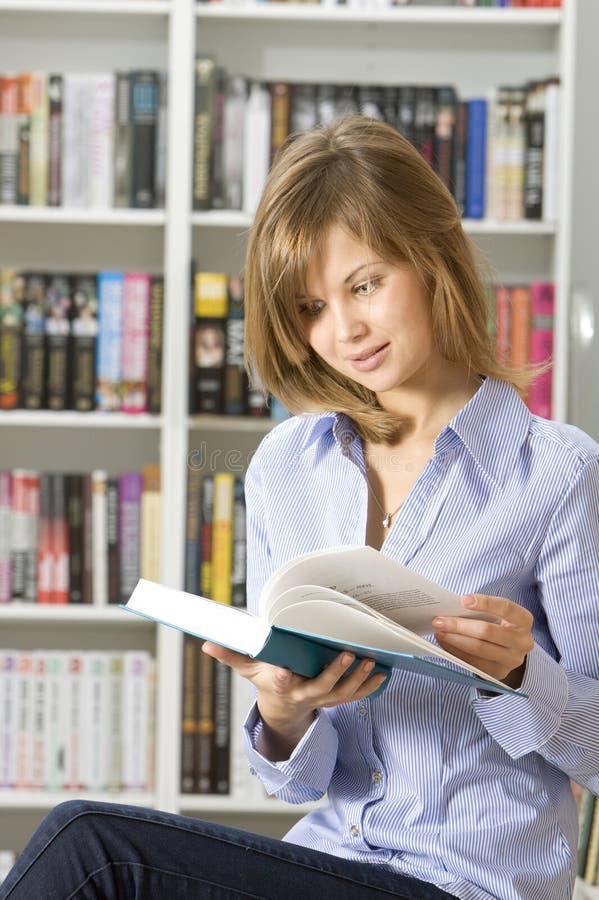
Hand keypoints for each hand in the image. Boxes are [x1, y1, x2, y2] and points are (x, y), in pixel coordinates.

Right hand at [202, 642, 385, 758]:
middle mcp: (303, 695)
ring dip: (358, 680)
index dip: (281, 678)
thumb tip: (206, 643)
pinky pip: (355, 696)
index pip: (280, 682)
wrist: (283, 708)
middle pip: (321, 688)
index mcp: (281, 685)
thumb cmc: (267, 679)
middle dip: (335, 673)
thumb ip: (231, 656)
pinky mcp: (335, 700)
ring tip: (370, 661)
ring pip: (343, 694)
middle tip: (348, 654)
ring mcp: (322, 700)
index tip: (283, 671)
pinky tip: (382, 674)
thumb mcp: (249, 668)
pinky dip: (369, 687)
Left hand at [432, 594, 534, 688]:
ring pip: (478, 649)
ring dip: (454, 639)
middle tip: (438, 620)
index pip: (506, 608)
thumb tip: (452, 608)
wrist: (510, 650)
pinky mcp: (499, 672)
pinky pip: (474, 662)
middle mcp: (522, 641)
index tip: (462, 600)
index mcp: (524, 620)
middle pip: (487, 631)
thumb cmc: (499, 624)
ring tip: (439, 631)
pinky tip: (445, 643)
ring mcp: (512, 659)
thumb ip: (482, 610)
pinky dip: (456, 651)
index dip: (485, 603)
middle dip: (459, 625)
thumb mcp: (498, 614)